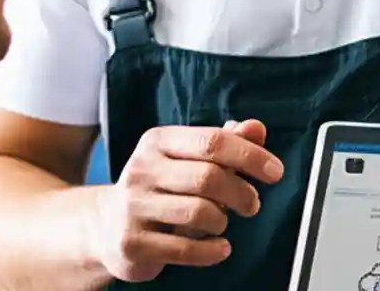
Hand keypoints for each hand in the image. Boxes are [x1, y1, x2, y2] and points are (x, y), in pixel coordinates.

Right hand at [91, 120, 283, 282]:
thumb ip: (225, 143)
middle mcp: (141, 170)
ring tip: (223, 223)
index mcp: (158, 141)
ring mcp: (132, 207)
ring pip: (200, 212)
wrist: (105, 227)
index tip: (275, 172)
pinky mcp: (131, 243)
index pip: (212, 141)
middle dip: (242, 193)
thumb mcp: (189, 159)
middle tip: (252, 204)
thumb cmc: (160, 187)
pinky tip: (220, 247)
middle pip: (209, 177)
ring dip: (224, 221)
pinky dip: (212, 250)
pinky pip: (185, 249)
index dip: (250, 156)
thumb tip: (256, 128)